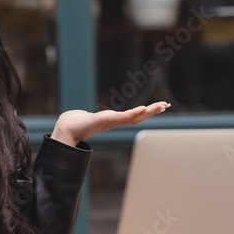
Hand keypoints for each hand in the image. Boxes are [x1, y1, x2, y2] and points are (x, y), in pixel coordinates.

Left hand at [51, 101, 169, 146]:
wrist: (67, 128)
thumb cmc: (76, 123)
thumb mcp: (90, 117)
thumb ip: (92, 117)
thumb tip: (86, 116)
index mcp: (114, 120)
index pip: (135, 115)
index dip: (147, 112)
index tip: (159, 106)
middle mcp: (116, 121)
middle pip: (139, 117)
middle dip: (153, 111)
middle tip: (166, 105)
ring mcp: (113, 121)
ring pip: (135, 117)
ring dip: (148, 111)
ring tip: (160, 106)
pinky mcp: (107, 120)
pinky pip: (124, 117)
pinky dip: (135, 113)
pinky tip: (144, 109)